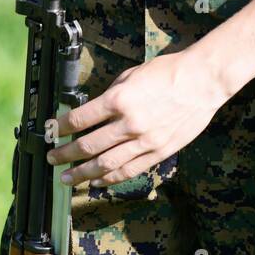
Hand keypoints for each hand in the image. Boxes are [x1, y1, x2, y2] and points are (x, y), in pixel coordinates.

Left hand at [48, 47, 231, 186]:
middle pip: (89, 146)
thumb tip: (92, 111)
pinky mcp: (158, 152)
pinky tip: (96, 182)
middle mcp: (129, 123)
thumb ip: (111, 95)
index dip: (61, 128)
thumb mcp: (132, 75)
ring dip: (83, 173)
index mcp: (119, 99)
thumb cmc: (168, 73)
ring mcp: (144, 141)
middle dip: (66, 155)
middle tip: (52, 159)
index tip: (50, 132)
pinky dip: (110, 179)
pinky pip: (129, 170)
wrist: (203, 81)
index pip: (81, 119)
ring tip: (67, 178)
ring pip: (106, 164)